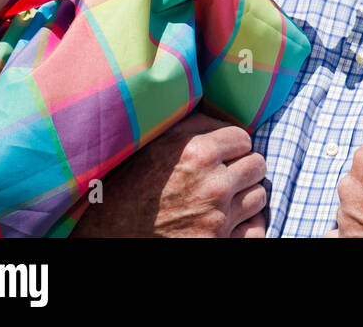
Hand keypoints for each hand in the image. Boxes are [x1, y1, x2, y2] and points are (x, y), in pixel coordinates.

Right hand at [71, 112, 267, 236]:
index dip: (230, 146)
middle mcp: (213, 185)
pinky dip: (248, 228)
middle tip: (221, 177)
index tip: (218, 155)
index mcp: (198, 152)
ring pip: (259, 196)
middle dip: (241, 169)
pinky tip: (231, 223)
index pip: (243, 138)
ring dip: (244, 197)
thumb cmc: (123, 188)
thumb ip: (192, 125)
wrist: (104, 234)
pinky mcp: (216, 245)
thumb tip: (222, 118)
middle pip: (257, 165)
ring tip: (220, 199)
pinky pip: (256, 232)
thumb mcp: (152, 144)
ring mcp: (217, 219)